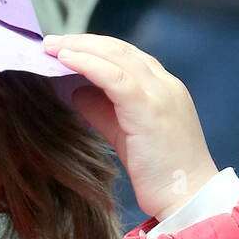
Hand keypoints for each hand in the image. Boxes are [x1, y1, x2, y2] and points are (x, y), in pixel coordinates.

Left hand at [41, 33, 218, 223]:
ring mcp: (161, 94)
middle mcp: (165, 84)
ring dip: (81, 47)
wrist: (188, 197)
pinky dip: (89, 64)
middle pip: (119, 49)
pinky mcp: (150, 109)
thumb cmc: (160, 172)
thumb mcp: (124, 134)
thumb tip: (76, 91)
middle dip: (82, 41)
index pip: (125, 56)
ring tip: (52, 46)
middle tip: (50, 42)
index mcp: (163, 88)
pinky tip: (66, 60)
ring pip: (117, 56)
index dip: (93, 48)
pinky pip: (116, 78)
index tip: (64, 47)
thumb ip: (103, 111)